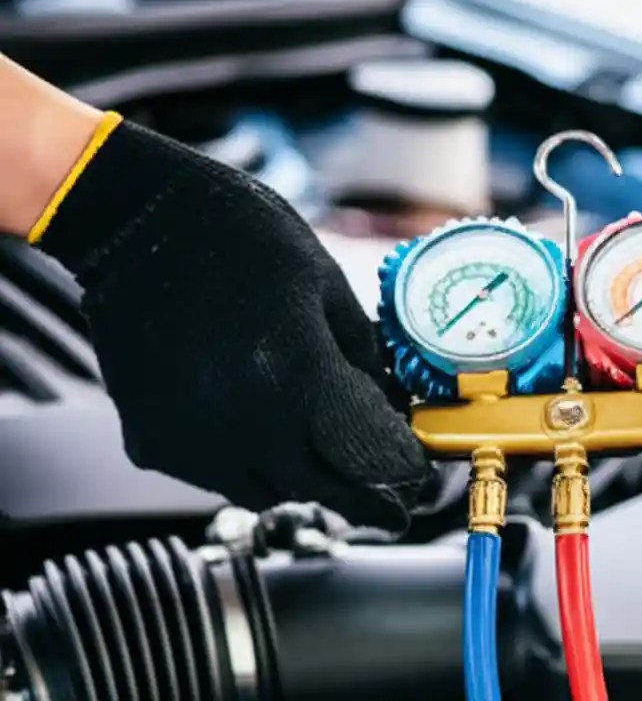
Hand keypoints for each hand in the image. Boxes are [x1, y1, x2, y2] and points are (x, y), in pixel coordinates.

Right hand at [35, 120, 436, 529]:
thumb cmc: (236, 235)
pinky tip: (265, 437)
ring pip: (269, 491)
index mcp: (298, 375)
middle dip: (364, 499)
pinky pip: (217, 476)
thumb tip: (390, 405)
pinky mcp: (154, 443)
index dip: (403, 471)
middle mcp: (244, 421)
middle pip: (323, 487)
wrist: (135, 220)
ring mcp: (193, 440)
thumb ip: (363, 356)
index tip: (419, 477)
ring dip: (305, 483)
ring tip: (328, 468)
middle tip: (392, 509)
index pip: (371, 455)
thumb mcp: (327, 283)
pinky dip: (248, 466)